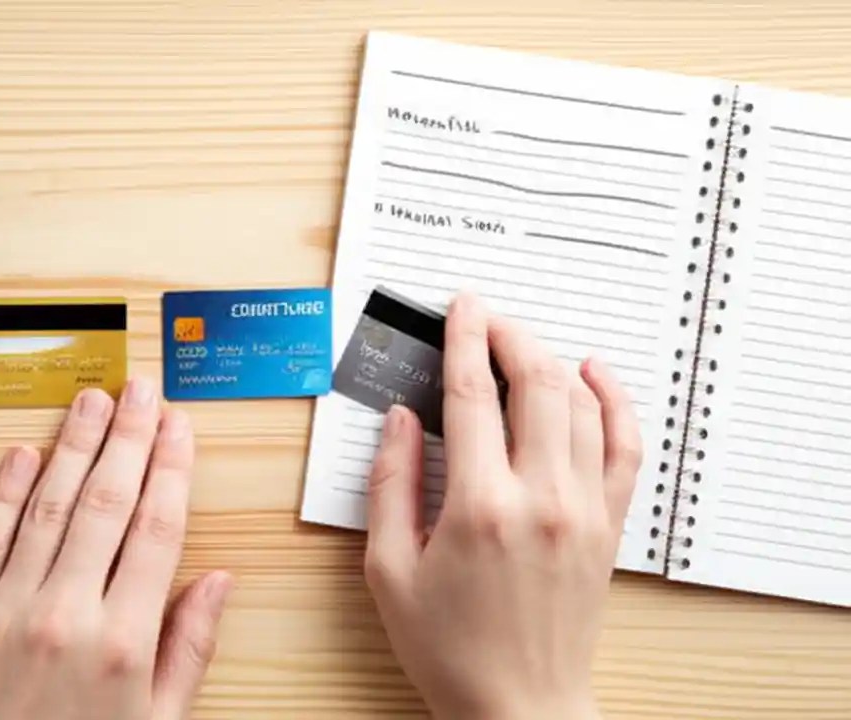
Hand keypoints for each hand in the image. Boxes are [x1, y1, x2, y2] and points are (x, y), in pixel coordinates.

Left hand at [0, 380, 232, 719]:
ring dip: (73, 446)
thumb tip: (218, 583)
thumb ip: (189, 651)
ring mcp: (5, 612)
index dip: (171, 468)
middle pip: (106, 502)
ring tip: (91, 402)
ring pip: (48, 507)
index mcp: (124, 644)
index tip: (179, 428)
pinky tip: (25, 456)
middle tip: (139, 390)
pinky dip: (5, 493)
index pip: (157, 529)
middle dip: (128, 437)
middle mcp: (65, 616)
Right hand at [364, 293, 640, 719]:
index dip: (463, 338)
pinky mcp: (607, 526)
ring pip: (579, 404)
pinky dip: (614, 400)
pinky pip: (624, 444)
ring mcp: (583, 510)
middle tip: (486, 316)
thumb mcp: (389, 570)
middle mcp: (540, 498)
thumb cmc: (449, 648)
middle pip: (534, 382)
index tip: (459, 307)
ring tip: (522, 345)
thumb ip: (391, 484)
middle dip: (509, 335)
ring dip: (550, 360)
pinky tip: (594, 375)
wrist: (519, 706)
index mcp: (478, 506)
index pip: (471, 393)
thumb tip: (400, 420)